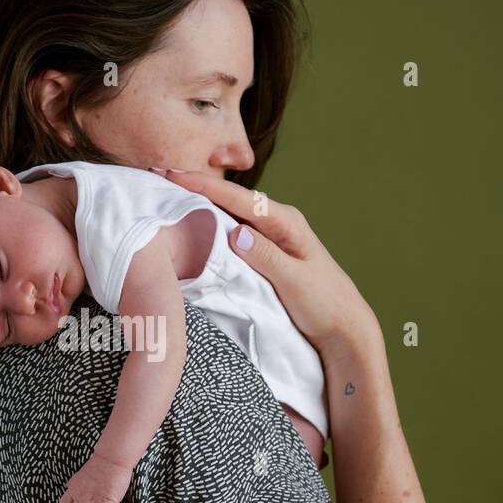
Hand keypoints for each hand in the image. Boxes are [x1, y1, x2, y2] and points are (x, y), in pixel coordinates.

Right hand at [163, 169, 381, 356]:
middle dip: (195, 186)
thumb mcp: (295, 281)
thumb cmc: (324, 304)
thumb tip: (235, 232)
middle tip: (158, 175)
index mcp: (286, 222)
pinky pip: (233, 230)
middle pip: (230, 198)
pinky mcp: (265, 252)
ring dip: (200, 202)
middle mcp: (278, 222)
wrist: (344, 327)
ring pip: (230, 213)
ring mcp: (271, 236)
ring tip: (167, 192)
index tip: (171, 174)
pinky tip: (193, 220)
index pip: (238, 198)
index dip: (203, 185)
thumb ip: (265, 256)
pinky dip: (211, 222)